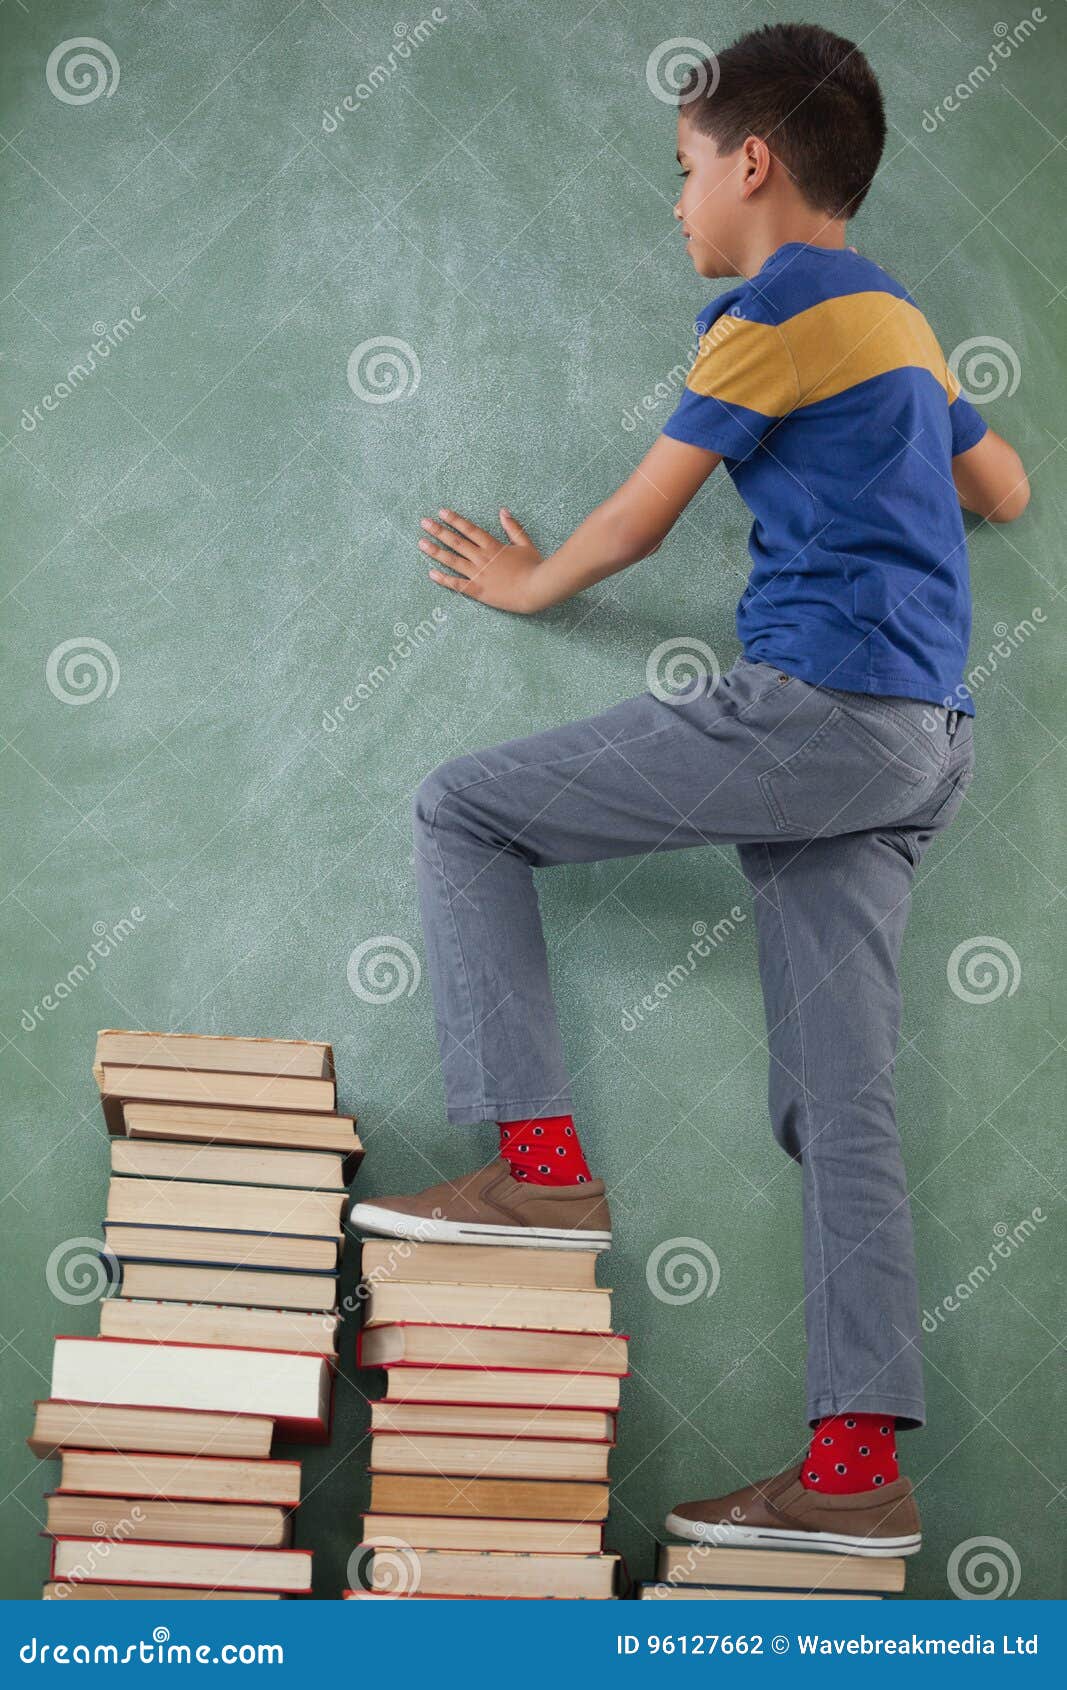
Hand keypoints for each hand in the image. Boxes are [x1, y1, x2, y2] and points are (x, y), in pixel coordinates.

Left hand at [419, 507, 543, 612]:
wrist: (535, 589)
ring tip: (421, 543)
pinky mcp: (478, 590)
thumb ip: (513, 528)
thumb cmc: (534, 567)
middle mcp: (482, 558)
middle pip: (456, 542)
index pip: (469, 529)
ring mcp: (478, 574)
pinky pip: (457, 584)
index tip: (441, 512)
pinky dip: (443, 579)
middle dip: (439, 531)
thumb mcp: (525, 544)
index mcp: (492, 546)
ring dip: (436, 551)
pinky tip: (431, 574)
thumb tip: (503, 511)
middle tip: (424, 523)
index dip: (455, 519)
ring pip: (452, 560)